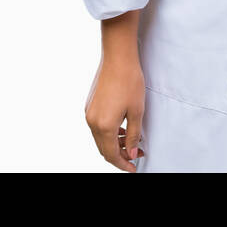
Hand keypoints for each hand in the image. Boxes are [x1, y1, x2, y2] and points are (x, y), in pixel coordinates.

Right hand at [84, 50, 145, 171]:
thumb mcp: (137, 111)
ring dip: (114, 143)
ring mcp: (89, 113)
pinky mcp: (90, 105)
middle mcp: (92, 121)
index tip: (133, 168)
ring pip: (100, 138)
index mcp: (104, 126)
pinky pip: (98, 126)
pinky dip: (109, 132)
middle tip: (135, 155)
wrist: (118, 57)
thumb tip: (131, 152)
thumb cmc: (129, 80)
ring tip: (131, 141)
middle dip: (119, 155)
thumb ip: (133, 135)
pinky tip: (122, 128)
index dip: (123, 163)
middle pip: (104, 149)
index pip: (111, 154)